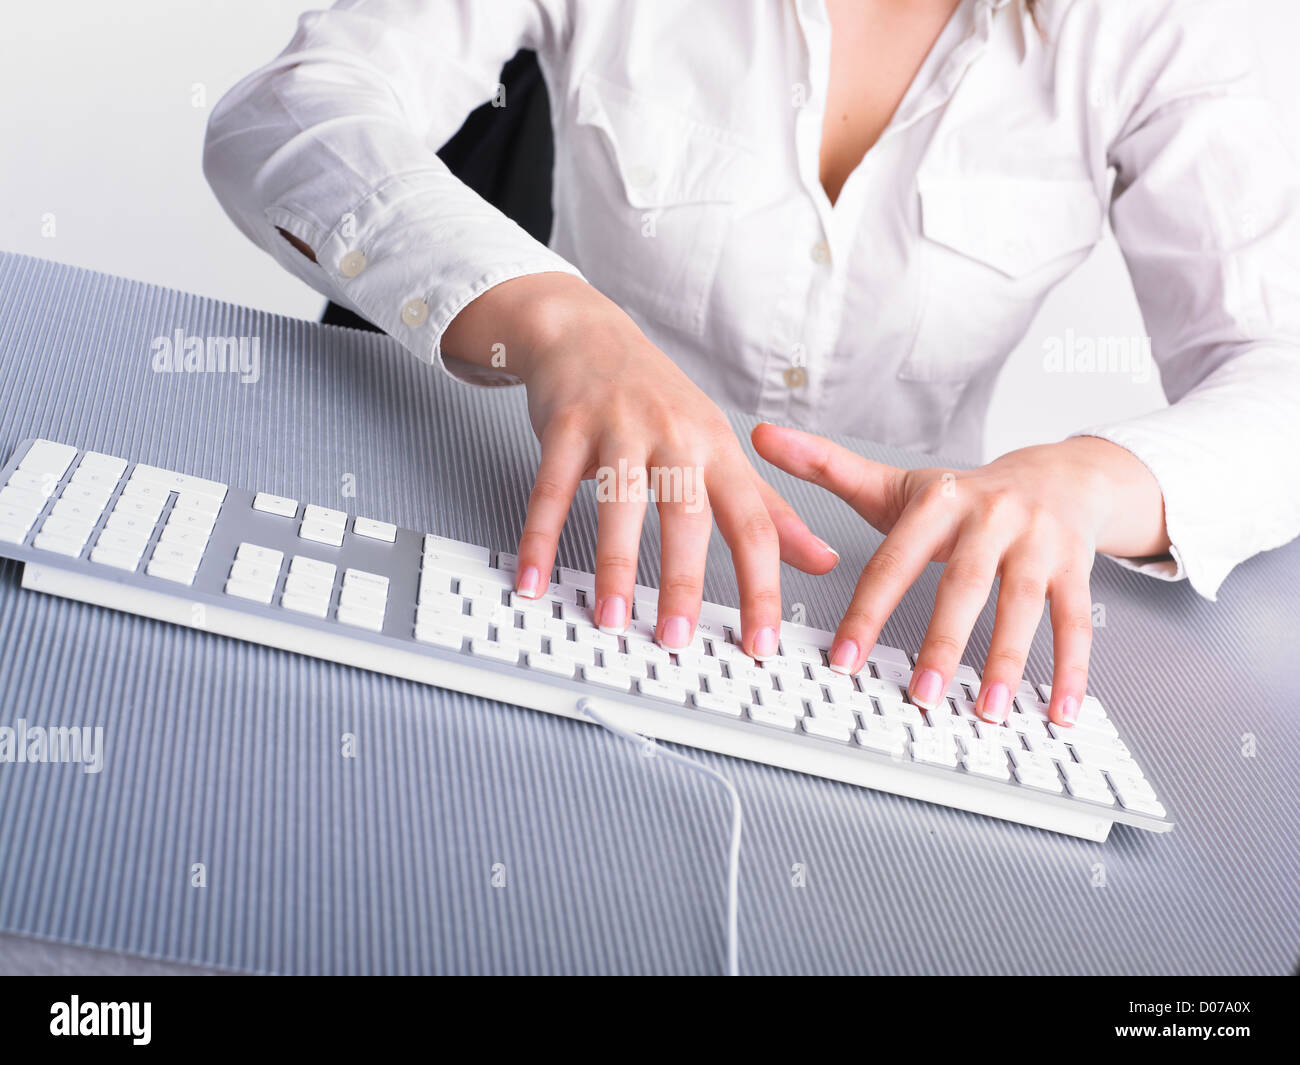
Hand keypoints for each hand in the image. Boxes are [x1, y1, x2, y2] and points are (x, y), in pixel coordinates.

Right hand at [442, 275, 838, 654]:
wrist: (586, 334)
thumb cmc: (657, 400)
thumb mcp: (720, 448)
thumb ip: (767, 508)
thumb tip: (822, 557)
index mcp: (719, 450)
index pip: (754, 526)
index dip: (763, 586)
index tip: (761, 643)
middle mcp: (675, 437)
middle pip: (686, 515)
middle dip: (684, 582)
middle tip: (678, 638)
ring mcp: (618, 428)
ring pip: (619, 503)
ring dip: (614, 566)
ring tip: (611, 619)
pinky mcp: (567, 426)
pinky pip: (549, 489)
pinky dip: (540, 538)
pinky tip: (535, 577)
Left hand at [751, 423, 1170, 726]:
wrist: (1060, 474)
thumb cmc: (964, 495)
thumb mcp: (896, 481)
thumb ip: (826, 466)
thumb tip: (758, 435)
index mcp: (938, 500)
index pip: (894, 561)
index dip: (867, 613)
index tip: (844, 659)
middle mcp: (992, 515)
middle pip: (963, 584)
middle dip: (941, 643)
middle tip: (919, 695)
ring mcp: (1039, 540)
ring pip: (1022, 605)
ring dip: (1006, 663)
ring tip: (985, 711)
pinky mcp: (1077, 565)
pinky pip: (1076, 622)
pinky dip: (1072, 671)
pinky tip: (1058, 711)